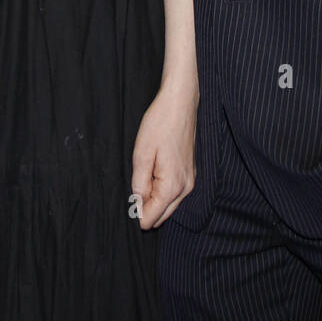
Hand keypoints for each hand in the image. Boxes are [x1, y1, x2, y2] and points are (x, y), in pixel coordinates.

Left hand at [130, 82, 197, 229]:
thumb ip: (139, 184)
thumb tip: (138, 205)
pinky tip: (155, 169)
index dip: (137, 211)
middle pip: (162, 216)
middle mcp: (186, 188)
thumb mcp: (142, 154)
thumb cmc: (160, 123)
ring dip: (154, 198)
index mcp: (173, 186)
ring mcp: (191, 181)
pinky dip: (162, 189)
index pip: (152, 218)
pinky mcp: (190, 173)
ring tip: (146, 172)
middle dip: (146, 207)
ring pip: (169, 205)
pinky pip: (174, 193)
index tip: (131, 193)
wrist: (180, 102)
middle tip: (136, 181)